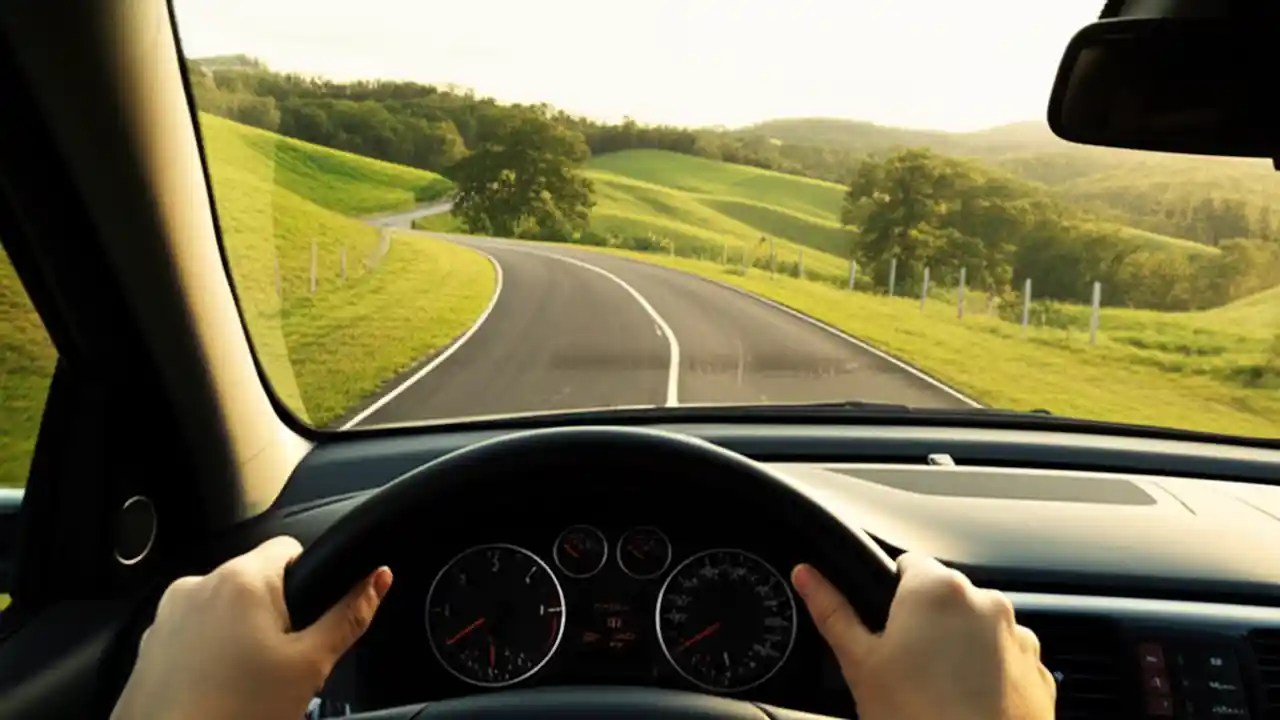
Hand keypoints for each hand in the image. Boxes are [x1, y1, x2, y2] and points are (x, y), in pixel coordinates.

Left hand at [111, 536, 392, 719]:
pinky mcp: (150, 644)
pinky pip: (193, 632)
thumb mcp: (309, 666)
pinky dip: (209, 652)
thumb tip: (379, 578)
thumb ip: (348, 616)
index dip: (308, 581)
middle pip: (256, 581)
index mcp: (242, 580)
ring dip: (240, 633)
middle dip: (274, 615)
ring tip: (247, 680)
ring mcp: (167, 614)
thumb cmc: (238, 712)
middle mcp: (198, 585)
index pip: (289, 548)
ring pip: (224, 608)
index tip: (308, 622)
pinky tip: (218, 688)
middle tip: (282, 663)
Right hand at [792, 553, 1054, 719]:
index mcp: (936, 589)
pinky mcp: (1038, 670)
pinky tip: (965, 704)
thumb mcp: (860, 664)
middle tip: (903, 668)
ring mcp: (1017, 636)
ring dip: (958, 647)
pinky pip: (1005, 659)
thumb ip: (832, 611)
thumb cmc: (917, 717)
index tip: (883, 629)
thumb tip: (805, 574)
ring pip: (975, 628)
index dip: (889, 594)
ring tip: (936, 692)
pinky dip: (987, 674)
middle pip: (943, 597)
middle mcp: (985, 602)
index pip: (907, 564)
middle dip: (924, 623)